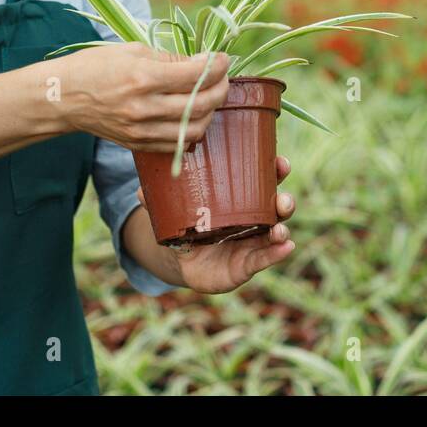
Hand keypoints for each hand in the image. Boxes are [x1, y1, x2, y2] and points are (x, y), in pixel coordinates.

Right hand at [56, 43, 230, 152]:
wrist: (63, 98)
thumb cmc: (94, 66)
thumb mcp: (131, 50)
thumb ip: (168, 58)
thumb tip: (200, 62)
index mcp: (142, 78)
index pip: (195, 75)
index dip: (217, 66)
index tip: (222, 58)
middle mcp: (144, 107)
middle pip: (201, 104)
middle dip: (221, 88)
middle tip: (222, 76)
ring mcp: (141, 130)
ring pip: (194, 129)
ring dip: (210, 112)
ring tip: (210, 96)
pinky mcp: (138, 144)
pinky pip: (177, 144)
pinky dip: (191, 129)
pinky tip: (192, 113)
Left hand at [137, 154, 295, 294]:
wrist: (183, 260)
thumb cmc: (187, 223)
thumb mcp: (175, 208)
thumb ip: (160, 200)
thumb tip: (140, 190)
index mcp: (241, 196)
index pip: (263, 179)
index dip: (275, 170)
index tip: (280, 162)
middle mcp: (253, 216)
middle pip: (275, 205)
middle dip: (283, 200)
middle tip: (281, 199)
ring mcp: (253, 240)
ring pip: (275, 231)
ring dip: (282, 228)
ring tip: (279, 229)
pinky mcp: (248, 263)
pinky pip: (265, 258)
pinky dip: (277, 253)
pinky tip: (286, 247)